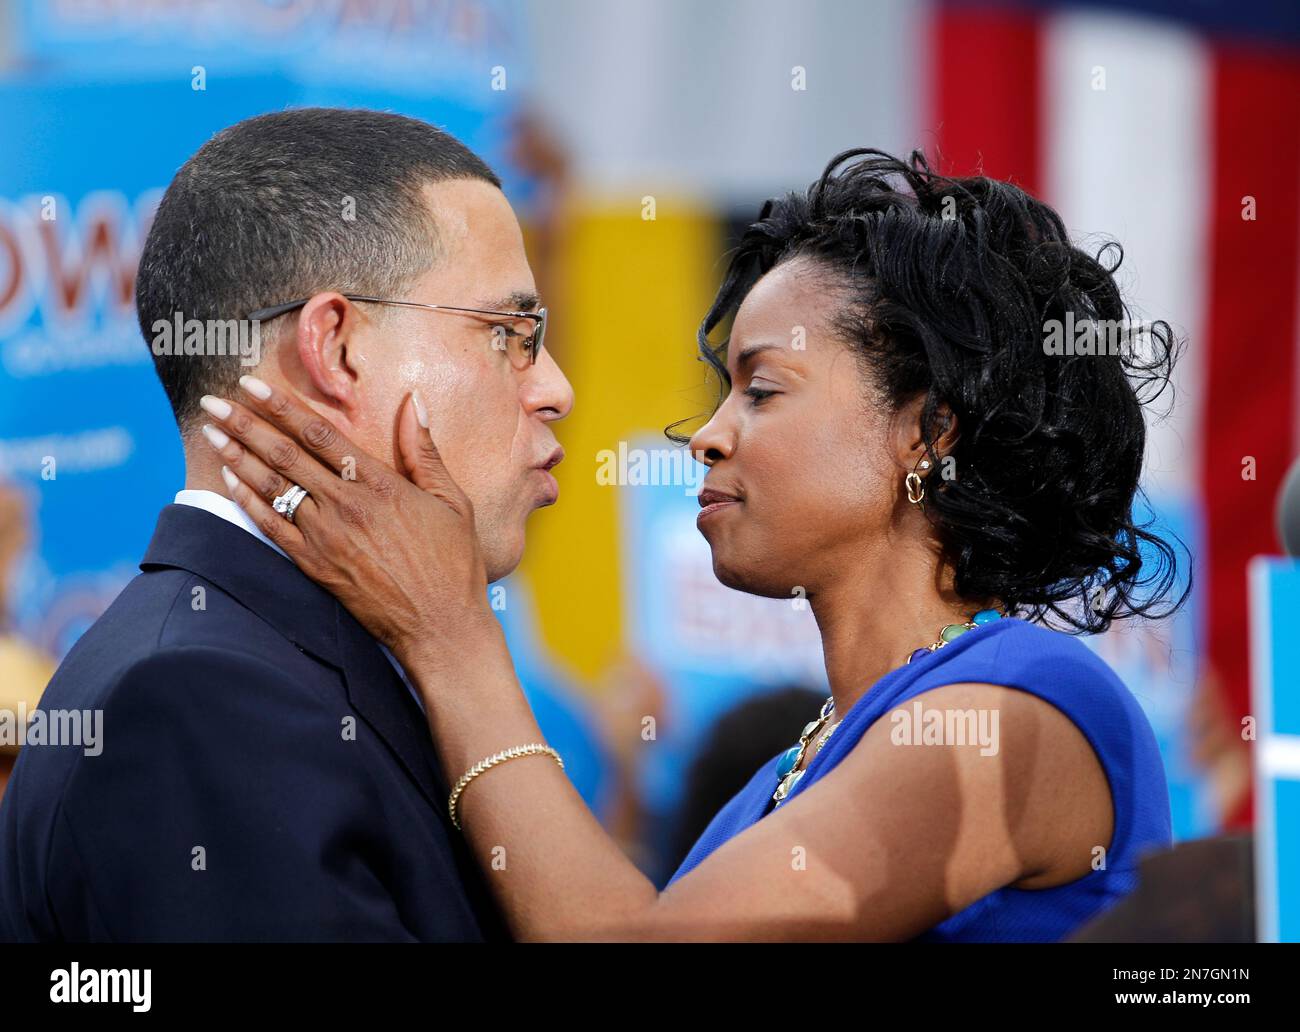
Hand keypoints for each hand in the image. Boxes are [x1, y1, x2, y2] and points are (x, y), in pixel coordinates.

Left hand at [197, 377, 501, 666]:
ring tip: (211, 429)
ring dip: (237, 454)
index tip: (254, 385)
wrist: (441, 625)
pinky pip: (272, 526)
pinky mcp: (315, 566)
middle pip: (285, 454)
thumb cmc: (454, 563)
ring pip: (272, 486)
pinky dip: (247, 499)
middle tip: (214, 399)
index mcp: (380, 484)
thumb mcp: (452, 501)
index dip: (283, 406)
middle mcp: (347, 505)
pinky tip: (229, 478)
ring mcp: (327, 537)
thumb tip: (414, 400)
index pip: (321, 434)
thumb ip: (425, 451)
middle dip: (246, 422)